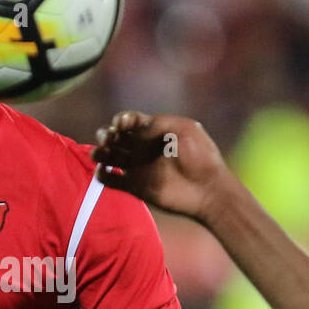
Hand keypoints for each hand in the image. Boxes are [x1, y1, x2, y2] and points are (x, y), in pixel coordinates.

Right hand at [91, 111, 234, 223]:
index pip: (130, 121)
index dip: (122, 119)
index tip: (122, 123)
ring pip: (110, 158)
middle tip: (109, 138)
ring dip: (100, 153)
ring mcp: (139, 168)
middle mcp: (143, 148)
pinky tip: (103, 171)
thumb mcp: (185, 128)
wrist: (209, 189)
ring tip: (100, 154)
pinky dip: (103, 176)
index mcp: (154, 131)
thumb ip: (158, 124)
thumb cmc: (201, 155)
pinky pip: (112, 181)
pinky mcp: (136, 187)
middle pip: (115, 138)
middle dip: (106, 135)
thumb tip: (135, 131)